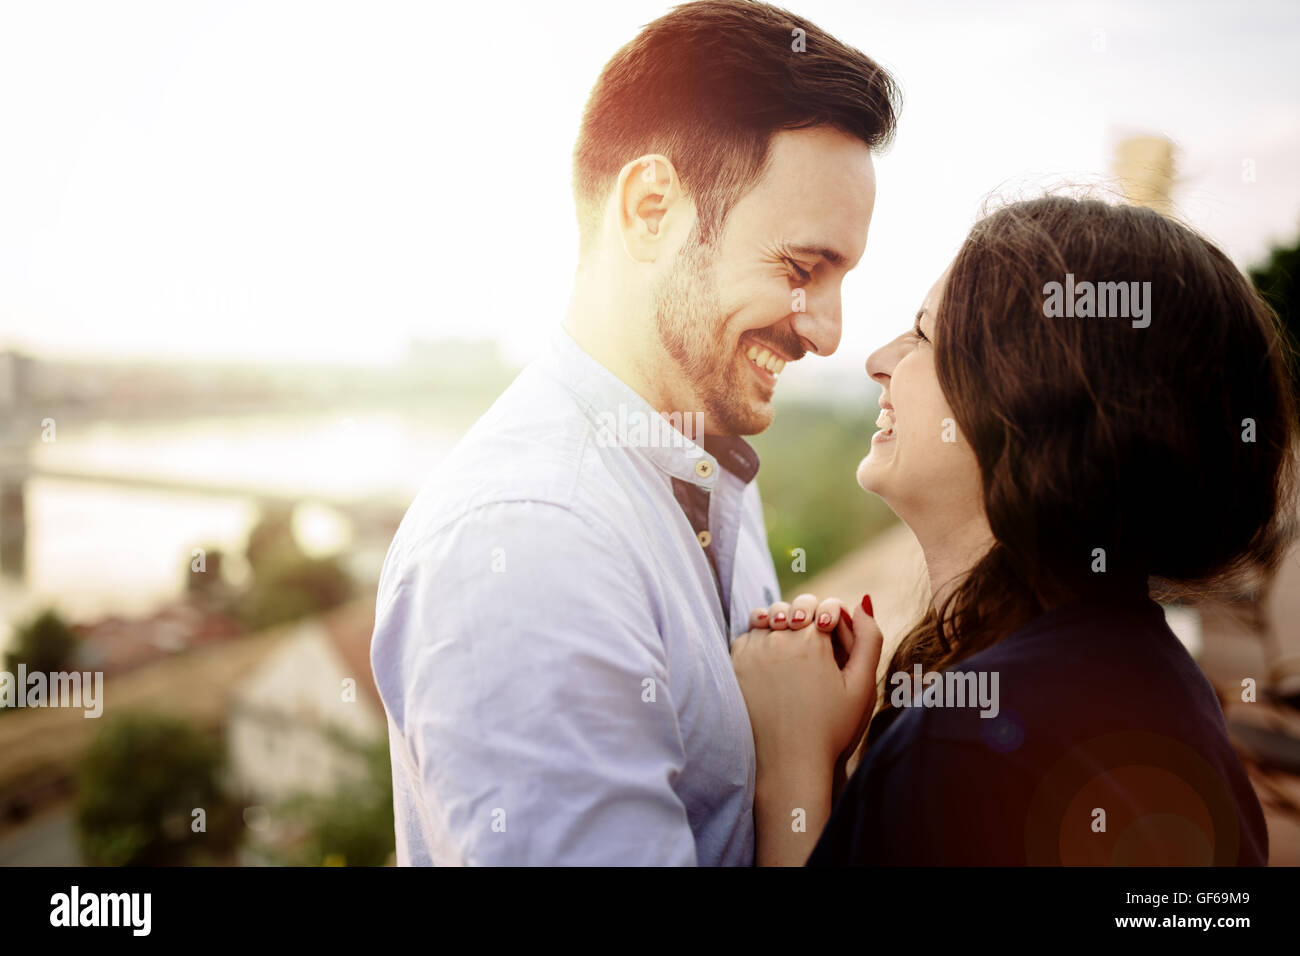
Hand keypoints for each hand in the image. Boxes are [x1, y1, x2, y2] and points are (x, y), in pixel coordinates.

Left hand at [731, 593, 882, 778]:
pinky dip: (760, 641)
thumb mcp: (862, 686)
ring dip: (781, 626)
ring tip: (791, 653)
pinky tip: (772, 665)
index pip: (823, 606)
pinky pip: (748, 636)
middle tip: (813, 644)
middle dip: (806, 618)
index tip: (832, 638)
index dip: (832, 620)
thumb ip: (870, 639)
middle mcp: (779, 637)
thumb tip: (861, 601)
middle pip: (794, 607)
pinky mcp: (734, 663)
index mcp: (813, 639)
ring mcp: (753, 649)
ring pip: (769, 617)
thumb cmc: (831, 728)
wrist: (788, 763)